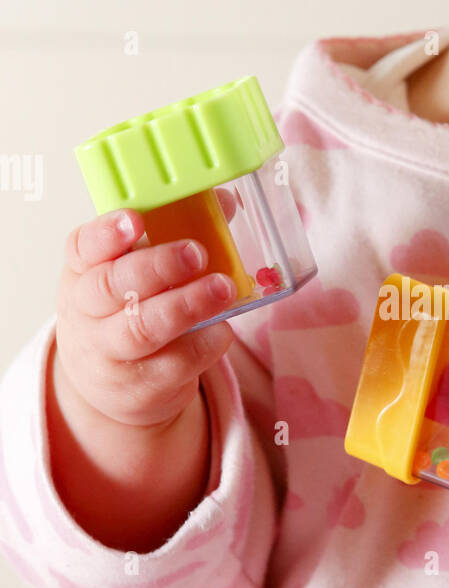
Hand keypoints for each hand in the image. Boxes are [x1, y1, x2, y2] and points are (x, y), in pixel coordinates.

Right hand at [55, 206, 236, 429]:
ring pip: (143, 328)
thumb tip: (226, 201)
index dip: (107, 233)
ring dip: (187, 306)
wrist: (111, 383)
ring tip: (223, 289)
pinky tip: (222, 328)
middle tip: (196, 253)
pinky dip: (204, 343)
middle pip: (113, 286)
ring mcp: (110, 352)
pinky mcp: (140, 387)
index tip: (135, 219)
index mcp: (83, 270)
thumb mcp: (133, 269)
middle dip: (158, 267)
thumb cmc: (126, 309)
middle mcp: (88, 311)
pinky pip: (175, 363)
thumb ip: (173, 233)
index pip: (83, 247)